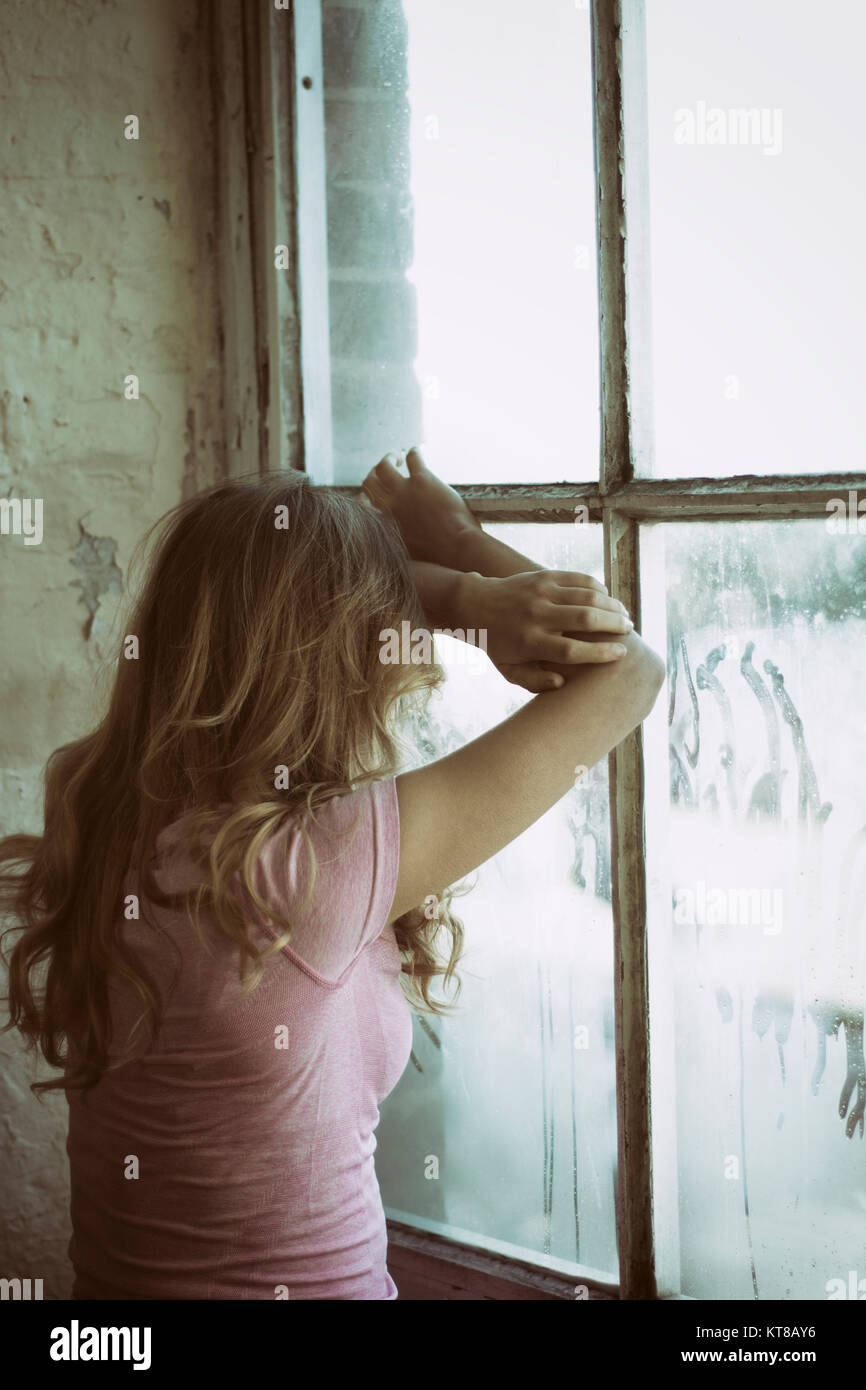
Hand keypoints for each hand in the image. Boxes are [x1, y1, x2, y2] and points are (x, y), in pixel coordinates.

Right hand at [361, 447, 480, 565]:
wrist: (456, 548)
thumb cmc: (436, 555)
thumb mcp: (405, 552)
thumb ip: (395, 539)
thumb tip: (395, 536)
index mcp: (383, 524)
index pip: (361, 503)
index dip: (367, 495)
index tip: (375, 492)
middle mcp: (388, 506)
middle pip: (369, 481)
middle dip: (376, 472)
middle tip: (388, 468)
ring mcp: (403, 491)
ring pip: (384, 465)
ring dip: (389, 457)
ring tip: (398, 456)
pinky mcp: (422, 480)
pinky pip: (412, 457)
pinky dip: (413, 453)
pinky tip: (417, 452)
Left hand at [458, 571, 632, 691]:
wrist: (476, 605)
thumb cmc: (499, 644)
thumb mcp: (509, 670)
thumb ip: (534, 682)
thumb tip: (562, 684)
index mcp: (529, 642)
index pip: (572, 650)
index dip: (600, 653)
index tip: (621, 653)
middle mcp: (536, 616)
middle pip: (585, 620)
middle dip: (614, 625)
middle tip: (629, 630)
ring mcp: (541, 592)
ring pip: (587, 596)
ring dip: (611, 605)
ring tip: (624, 615)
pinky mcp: (544, 576)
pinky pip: (579, 579)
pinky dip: (599, 588)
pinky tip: (607, 599)